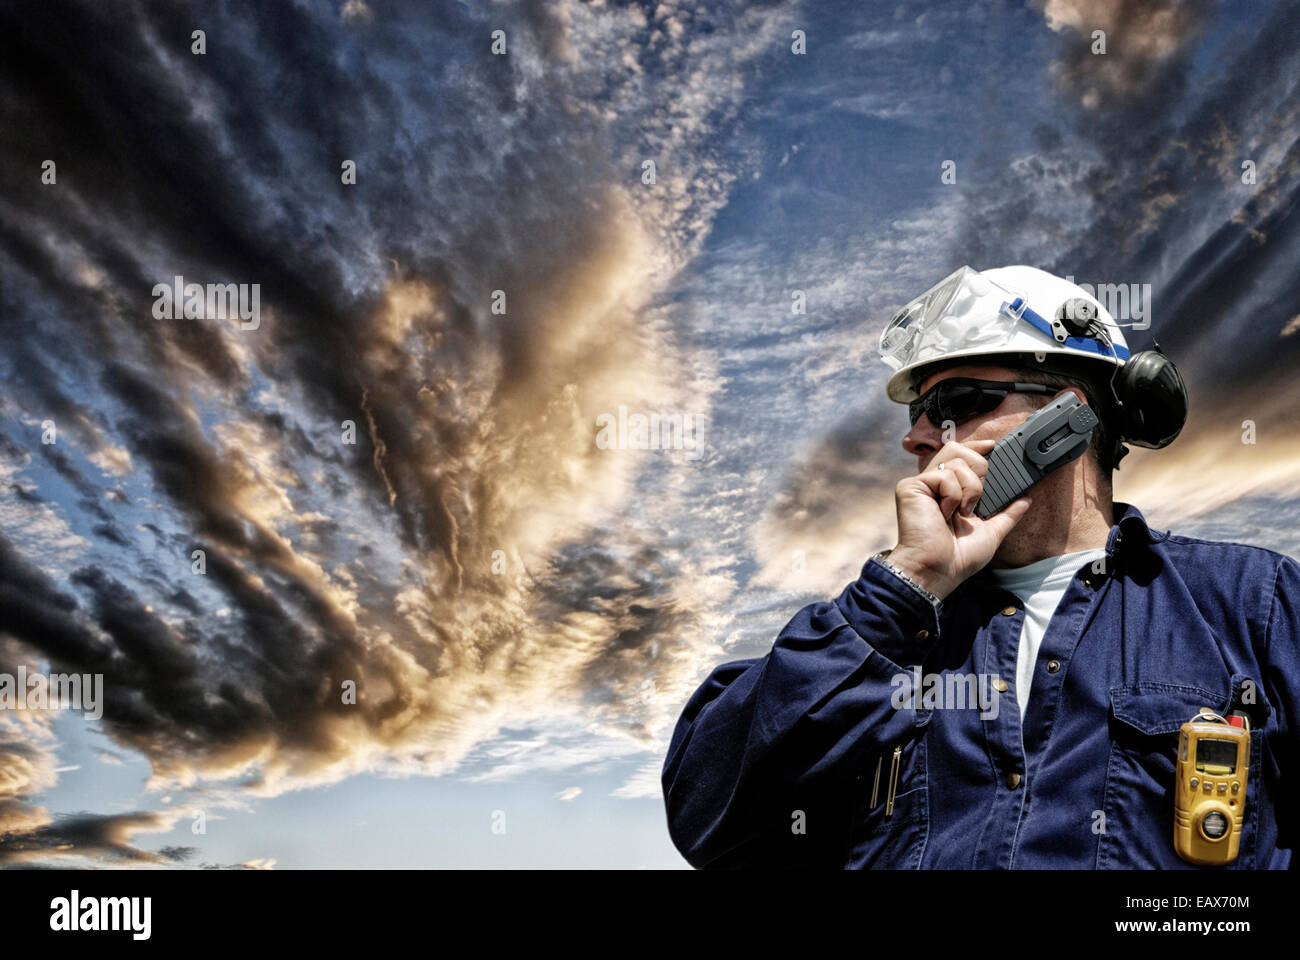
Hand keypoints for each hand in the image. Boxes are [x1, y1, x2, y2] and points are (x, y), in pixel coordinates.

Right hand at [885, 439, 1032, 599]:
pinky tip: (946, 514)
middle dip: (978, 469)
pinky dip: (954, 497)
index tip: (993, 445)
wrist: (939, 570)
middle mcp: (933, 485)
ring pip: (956, 460)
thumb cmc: (958, 558)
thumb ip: (1007, 514)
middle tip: (976, 498)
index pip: (960, 457)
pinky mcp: (911, 487)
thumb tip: (1026, 500)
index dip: (976, 447)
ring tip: (961, 512)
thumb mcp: (991, 533)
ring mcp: (921, 485)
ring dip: (970, 489)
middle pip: (958, 450)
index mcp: (949, 493)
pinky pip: (945, 475)